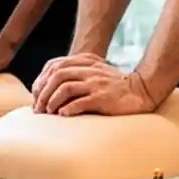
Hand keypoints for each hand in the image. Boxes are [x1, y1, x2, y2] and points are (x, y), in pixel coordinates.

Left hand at [32, 55, 158, 116]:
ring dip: (53, 101)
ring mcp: (96, 83)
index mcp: (85, 62)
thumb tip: (52, 89)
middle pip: (57, 76)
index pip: (55, 66)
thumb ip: (77, 74)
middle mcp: (89, 70)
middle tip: (39, 108)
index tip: (37, 96)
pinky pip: (81, 101)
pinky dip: (68, 109)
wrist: (141, 91)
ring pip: (66, 87)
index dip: (42, 81)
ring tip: (48, 112)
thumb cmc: (115, 86)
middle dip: (44, 92)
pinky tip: (63, 115)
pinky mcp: (103, 97)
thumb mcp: (95, 72)